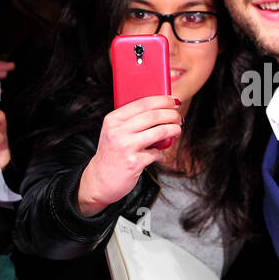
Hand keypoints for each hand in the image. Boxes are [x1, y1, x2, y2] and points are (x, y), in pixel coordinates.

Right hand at [76, 95, 182, 216]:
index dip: (162, 100)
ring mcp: (125, 147)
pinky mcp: (133, 162)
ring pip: (158, 132)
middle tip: (178, 117)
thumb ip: (130, 120)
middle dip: (171, 114)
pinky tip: (160, 153)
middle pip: (153, 116)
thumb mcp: (114, 132)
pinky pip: (156, 153)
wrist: (100, 180)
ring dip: (173, 130)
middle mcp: (117, 131)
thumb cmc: (112, 154)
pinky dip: (161, 153)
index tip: (174, 101)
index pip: (142, 103)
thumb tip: (159, 108)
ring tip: (177, 130)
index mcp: (113, 119)